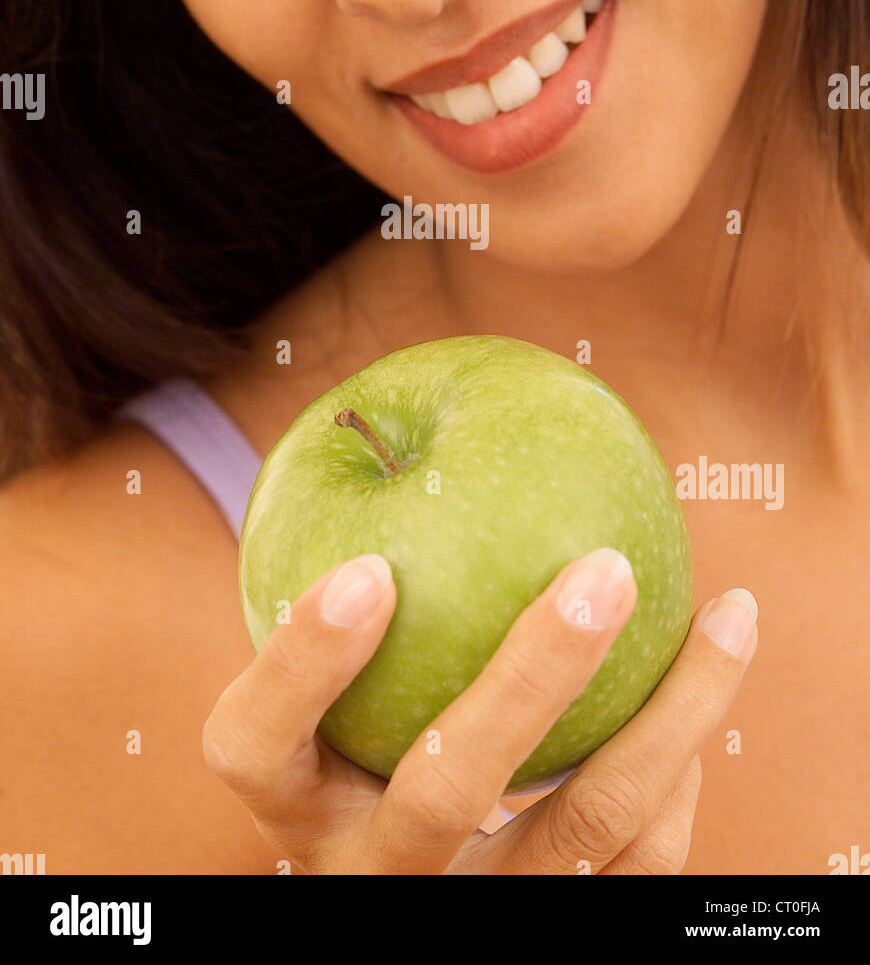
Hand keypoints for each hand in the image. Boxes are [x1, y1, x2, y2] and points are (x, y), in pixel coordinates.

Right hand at [202, 549, 756, 873]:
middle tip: (606, 568)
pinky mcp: (558, 926)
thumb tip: (420, 428)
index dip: (303, 663)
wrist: (419, 881)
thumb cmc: (375, 736)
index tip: (370, 567)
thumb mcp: (341, 693)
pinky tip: (701, 683)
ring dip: (668, 716)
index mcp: (296, 806)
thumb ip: (362, 595)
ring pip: (582, 829)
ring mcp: (467, 912)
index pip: (255, 745)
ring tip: (728, 612)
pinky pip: (637, 860)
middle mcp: (372, 874)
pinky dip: (679, 765)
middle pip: (445, 794)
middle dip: (532, 676)